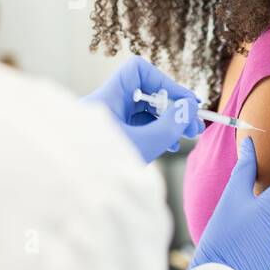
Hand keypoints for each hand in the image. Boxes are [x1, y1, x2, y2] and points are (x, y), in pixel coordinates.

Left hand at [82, 55, 203, 162]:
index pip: (137, 71)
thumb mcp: (142, 147)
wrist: (74, 198)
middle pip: (144, 93)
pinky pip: (136, 128)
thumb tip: (188, 108)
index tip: (183, 103)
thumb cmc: (101, 172)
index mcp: (106, 100)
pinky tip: (169, 146)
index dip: (163, 82)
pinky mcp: (109, 139)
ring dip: (166, 122)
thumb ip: (168, 126)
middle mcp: (105, 107)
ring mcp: (106, 124)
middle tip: (195, 125)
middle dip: (172, 107)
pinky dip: (154, 133)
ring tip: (186, 138)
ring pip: (142, 113)